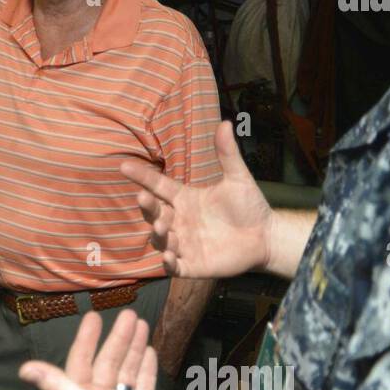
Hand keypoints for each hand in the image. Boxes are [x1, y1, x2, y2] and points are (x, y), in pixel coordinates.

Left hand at [20, 309, 178, 389]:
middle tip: (128, 314)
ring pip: (125, 370)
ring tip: (140, 324)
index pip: (80, 362)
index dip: (85, 339)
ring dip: (132, 347)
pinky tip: (148, 350)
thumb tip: (24, 369)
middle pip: (107, 362)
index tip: (94, 316)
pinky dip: (144, 367)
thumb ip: (55, 385)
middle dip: (117, 338)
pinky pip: (141, 384)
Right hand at [121, 121, 271, 278]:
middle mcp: (180, 220)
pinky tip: (168, 256)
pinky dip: (168, 262)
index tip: (124, 165)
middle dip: (147, 207)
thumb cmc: (249, 206)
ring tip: (161, 227)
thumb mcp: (237, 178)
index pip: (158, 186)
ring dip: (157, 233)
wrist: (266, 236)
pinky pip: (174, 266)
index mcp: (185, 199)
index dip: (142, 176)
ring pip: (160, 239)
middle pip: (155, 213)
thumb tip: (225, 122)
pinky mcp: (193, 265)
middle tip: (144, 199)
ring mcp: (184, 243)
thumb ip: (227, 153)